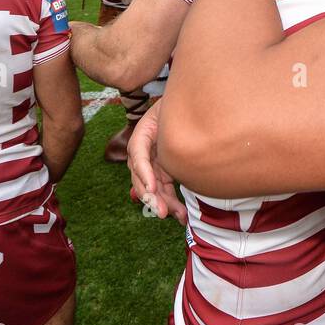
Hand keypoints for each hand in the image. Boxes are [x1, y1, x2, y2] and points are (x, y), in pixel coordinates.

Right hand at [127, 100, 186, 223]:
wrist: (186, 107)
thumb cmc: (179, 108)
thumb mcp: (170, 111)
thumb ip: (170, 124)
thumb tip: (172, 140)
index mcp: (142, 134)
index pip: (138, 152)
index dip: (144, 172)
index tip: (153, 187)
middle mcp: (143, 152)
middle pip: (141, 176)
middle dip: (151, 196)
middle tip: (162, 211)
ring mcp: (152, 164)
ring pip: (152, 188)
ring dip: (163, 204)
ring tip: (178, 217)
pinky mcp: (163, 172)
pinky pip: (164, 190)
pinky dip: (171, 202)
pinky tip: (180, 215)